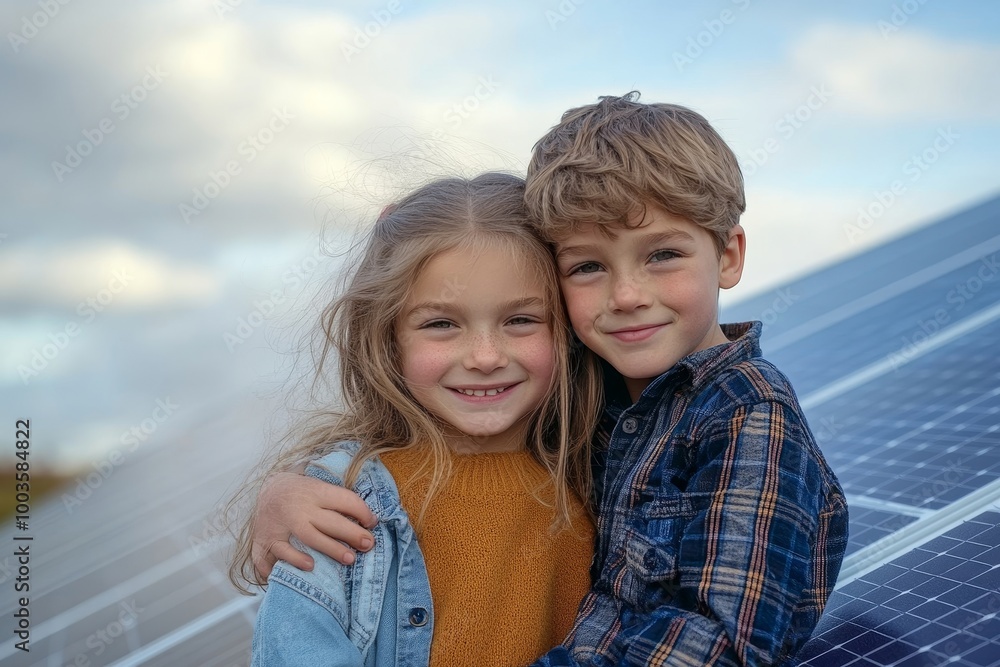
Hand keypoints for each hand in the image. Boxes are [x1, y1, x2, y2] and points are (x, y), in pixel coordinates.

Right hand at [251, 470, 377, 580]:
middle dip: (352, 534)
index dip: (362, 512)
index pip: (344, 500)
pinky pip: (281, 552)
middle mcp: (299, 507)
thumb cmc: (303, 492)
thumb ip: (340, 501)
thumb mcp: (320, 487)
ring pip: (310, 538)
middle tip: (368, 544)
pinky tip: (310, 566)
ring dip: (332, 549)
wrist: (266, 490)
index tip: (372, 523)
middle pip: (330, 522)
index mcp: (315, 491)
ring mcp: (282, 524)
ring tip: (350, 559)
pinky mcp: (267, 540)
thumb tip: (371, 519)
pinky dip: (295, 560)